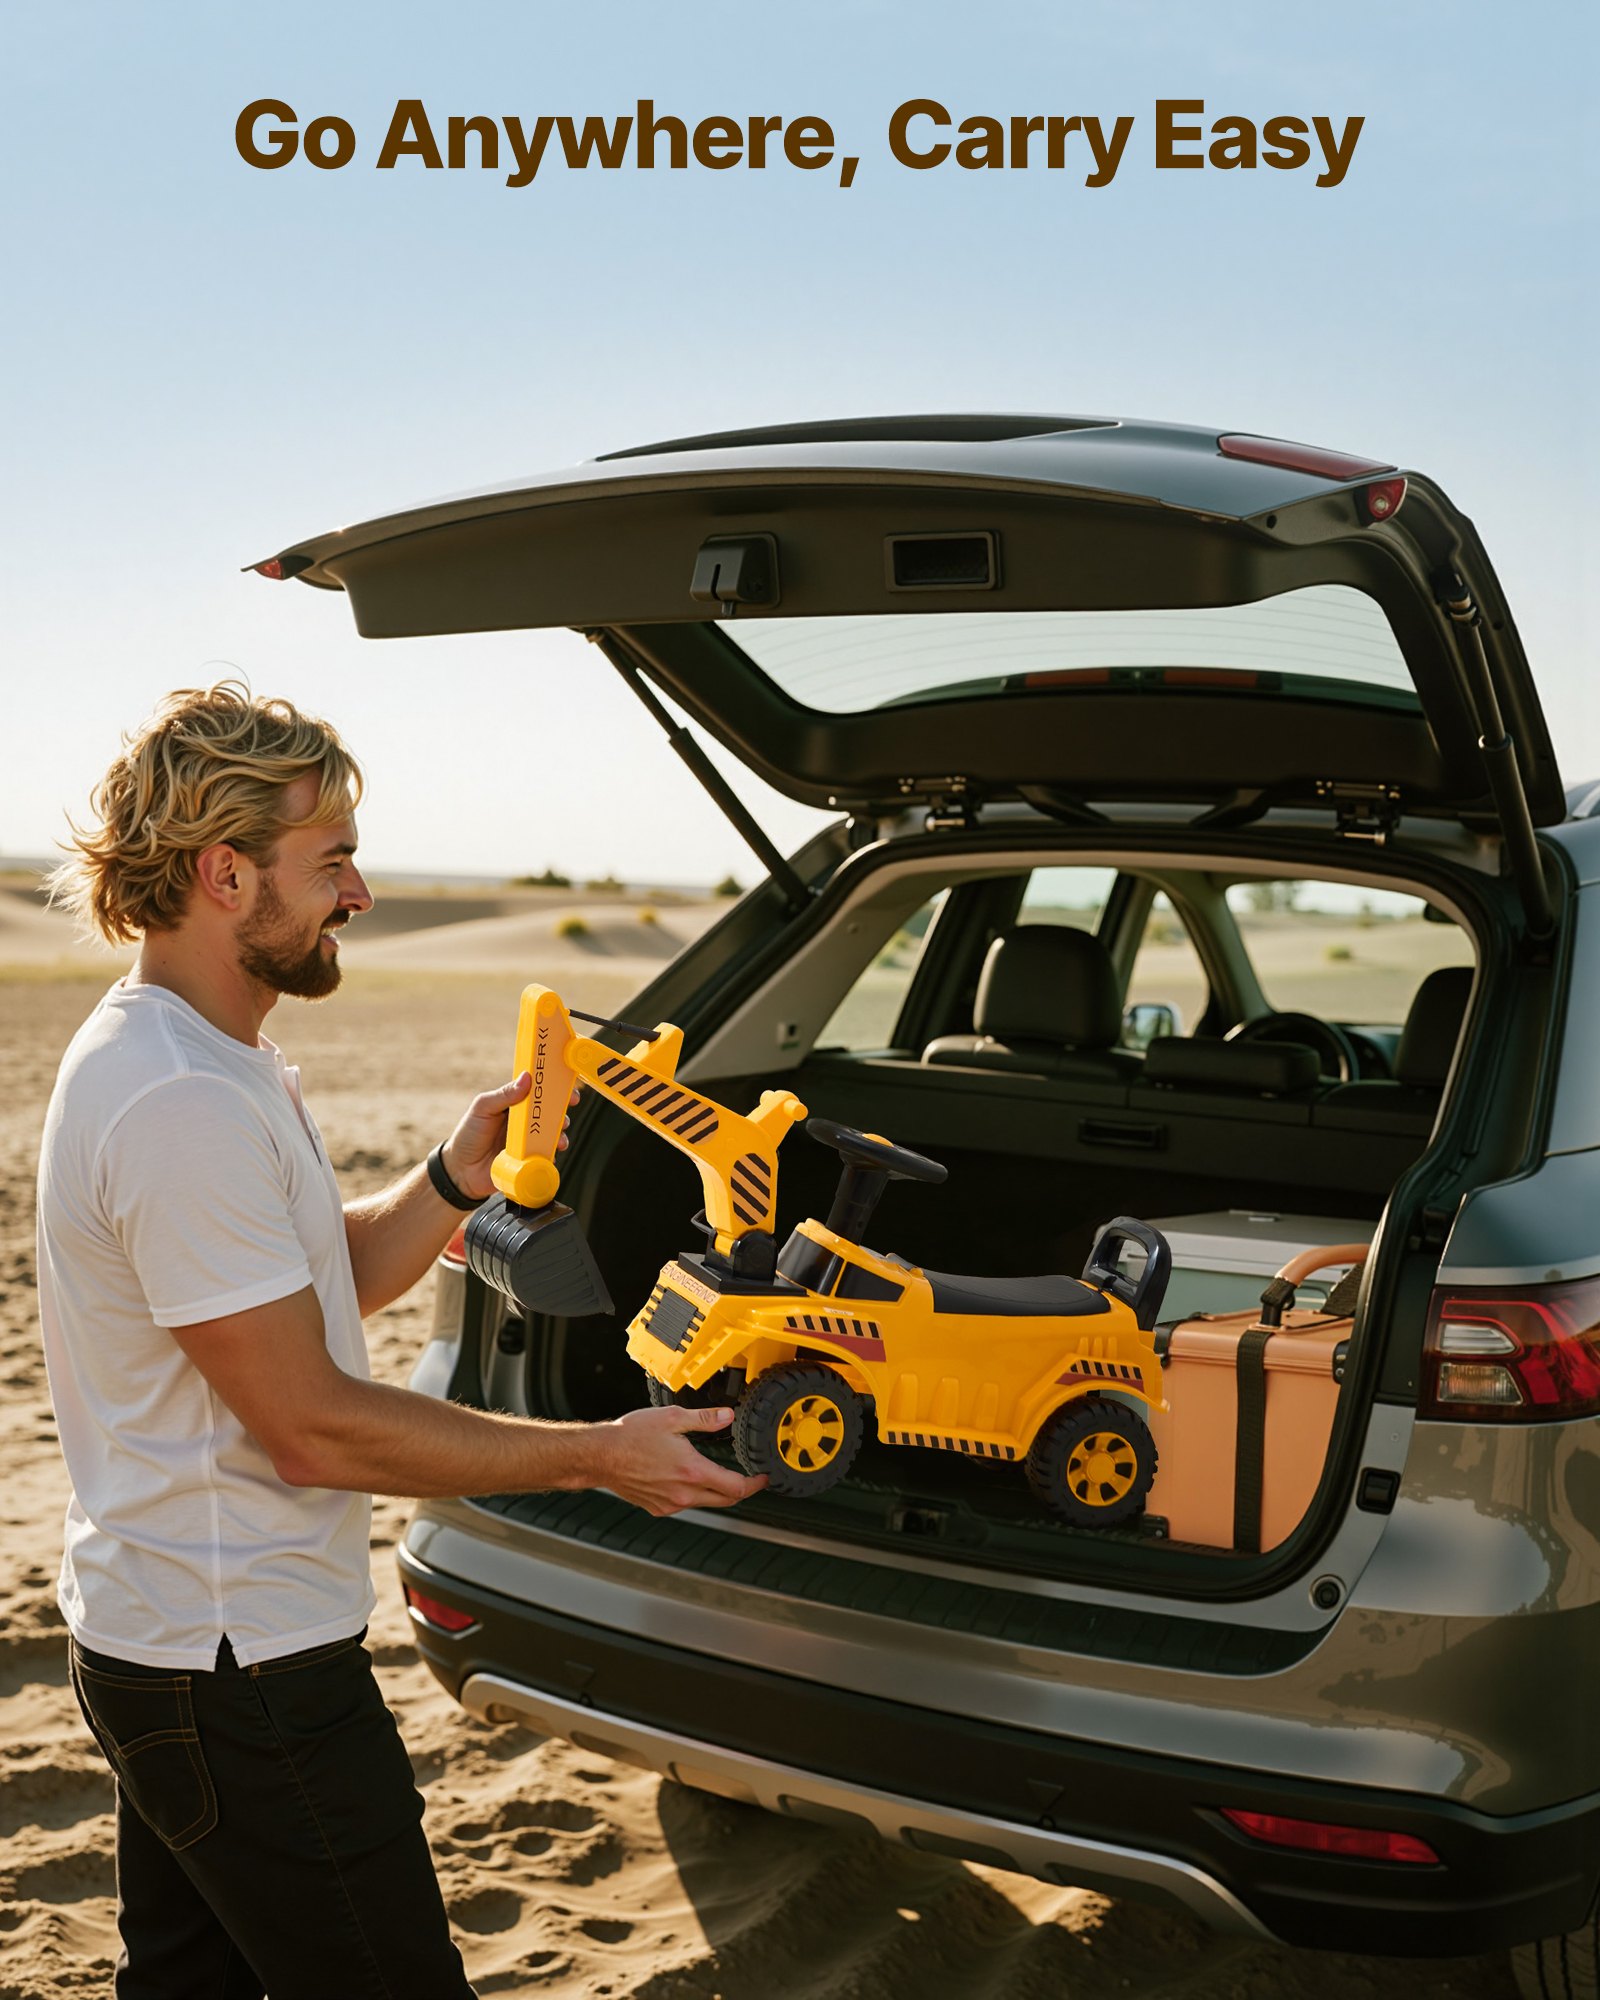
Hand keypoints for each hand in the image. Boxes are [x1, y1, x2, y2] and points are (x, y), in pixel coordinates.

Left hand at [440, 1076, 579, 1202]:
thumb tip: (526, 1078)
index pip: (538, 1093)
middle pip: (550, 1114)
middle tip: (564, 1118)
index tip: (568, 1089)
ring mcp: (528, 1142)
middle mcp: (525, 1122)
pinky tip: (551, 1155)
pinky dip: (552, 1155)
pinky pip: (546, 1156)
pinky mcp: (530, 1160)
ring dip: (560, 1136)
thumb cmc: (469, 1134)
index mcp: (515, 1104)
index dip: (555, 1089)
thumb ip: (503, 1094)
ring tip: (559, 1140)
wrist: (461, 1171)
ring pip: (552, 1136)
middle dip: (562, 1115)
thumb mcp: (482, 1108)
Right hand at [597, 1405, 766, 1516]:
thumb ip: (705, 1419)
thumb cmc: (631, 1436)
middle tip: (749, 1479)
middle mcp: (683, 1493)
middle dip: (741, 1490)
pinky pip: (685, 1505)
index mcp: (692, 1471)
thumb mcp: (673, 1418)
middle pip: (726, 1500)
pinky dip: (694, 1494)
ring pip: (706, 1503)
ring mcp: (670, 1504)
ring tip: (718, 1475)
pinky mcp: (658, 1508)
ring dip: (717, 1492)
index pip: (736, 1487)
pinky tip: (688, 1479)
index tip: (762, 1478)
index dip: (755, 1484)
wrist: (601, 1456)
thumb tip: (728, 1416)